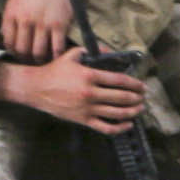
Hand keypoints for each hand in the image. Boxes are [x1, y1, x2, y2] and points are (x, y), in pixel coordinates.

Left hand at [0, 0, 78, 55]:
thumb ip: (8, 16)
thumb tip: (3, 34)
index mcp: (13, 13)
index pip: (8, 41)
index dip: (12, 50)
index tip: (17, 52)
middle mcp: (26, 20)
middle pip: (23, 50)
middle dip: (25, 58)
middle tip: (29, 59)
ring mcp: (43, 24)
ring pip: (38, 52)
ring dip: (40, 59)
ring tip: (42, 58)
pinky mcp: (59, 26)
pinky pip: (57, 48)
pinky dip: (56, 55)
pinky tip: (56, 55)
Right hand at [0, 49, 148, 133]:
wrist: (36, 88)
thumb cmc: (54, 71)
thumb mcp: (73, 55)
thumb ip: (93, 52)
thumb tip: (110, 52)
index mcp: (90, 76)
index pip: (120, 80)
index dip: (135, 84)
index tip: (142, 86)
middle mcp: (90, 93)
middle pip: (122, 97)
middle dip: (137, 98)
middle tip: (143, 97)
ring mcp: (87, 108)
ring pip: (117, 113)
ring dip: (133, 111)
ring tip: (139, 108)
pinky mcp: (83, 120)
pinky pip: (106, 127)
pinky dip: (120, 128)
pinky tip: (128, 124)